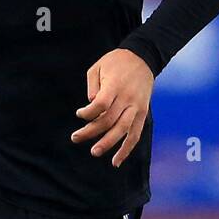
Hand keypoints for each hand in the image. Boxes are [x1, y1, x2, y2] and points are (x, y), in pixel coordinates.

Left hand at [71, 48, 153, 167]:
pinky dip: (126, 149)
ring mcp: (137, 107)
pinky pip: (135, 134)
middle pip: (109, 120)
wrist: (143, 58)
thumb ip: (92, 87)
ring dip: (108, 143)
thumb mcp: (97, 67)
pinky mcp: (143, 113)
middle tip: (75, 138)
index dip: (88, 113)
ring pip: (122, 130)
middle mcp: (128, 98)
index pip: (101, 105)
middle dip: (91, 131)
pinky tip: (115, 161)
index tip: (79, 114)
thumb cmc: (115, 62)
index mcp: (115, 85)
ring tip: (94, 152)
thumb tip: (90, 106)